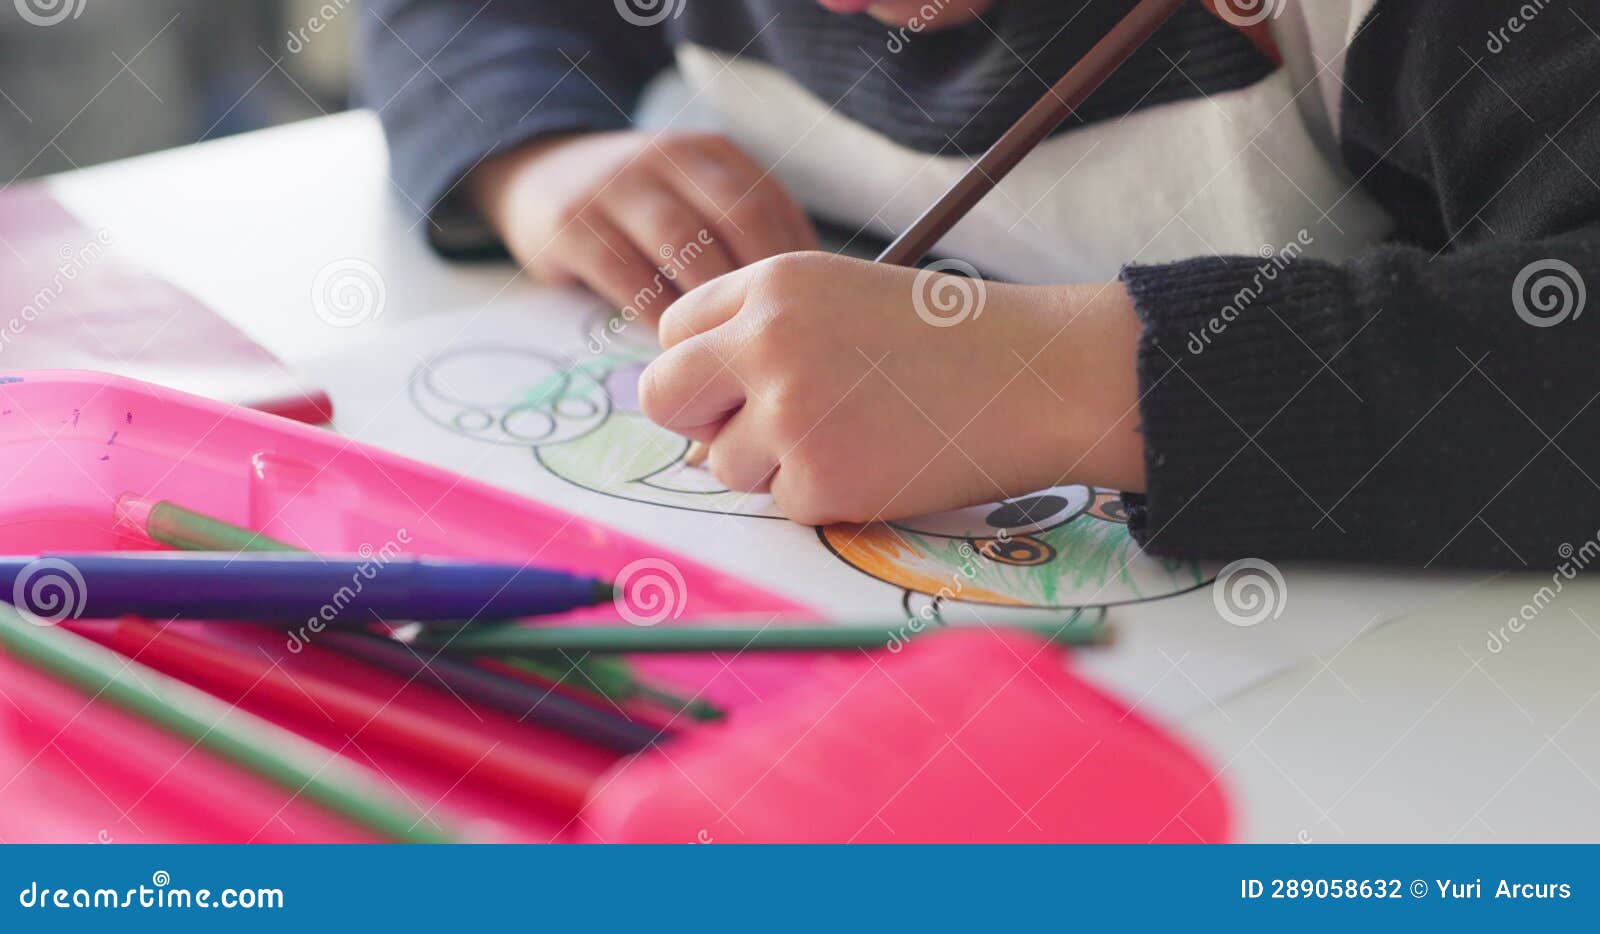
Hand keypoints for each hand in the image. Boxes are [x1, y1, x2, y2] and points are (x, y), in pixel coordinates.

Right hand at [470, 130, 816, 317]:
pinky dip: (653, 316)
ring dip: (709, 305)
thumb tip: (807, 308)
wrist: (539, 175)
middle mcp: (667, 155)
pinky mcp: (571, 220)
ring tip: (722, 354)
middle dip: (759, 288)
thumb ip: (742, 236)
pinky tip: (671, 350)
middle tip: (769, 346)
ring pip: (680, 242)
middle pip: (737, 217)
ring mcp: (616, 183)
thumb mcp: (693, 199)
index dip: (793, 270)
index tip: (801, 324)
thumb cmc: (640, 212)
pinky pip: (625, 273)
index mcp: (711, 153)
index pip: (771, 205)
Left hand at [639, 253, 1146, 524]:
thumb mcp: (840, 296)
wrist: (1036, 377)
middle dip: (697, 421)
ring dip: (772, 464)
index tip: (739, 384)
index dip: (702, 367)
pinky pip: (784, 503)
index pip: (673, 333)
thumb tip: (696, 409)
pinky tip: (881, 461)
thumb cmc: (946, 339)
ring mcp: (789, 414)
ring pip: (722, 463)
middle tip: (754, 429)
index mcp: (769, 284)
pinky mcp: (820, 479)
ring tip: (851, 435)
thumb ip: (759, 331)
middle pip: (664, 397)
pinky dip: (825, 496)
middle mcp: (765, 342)